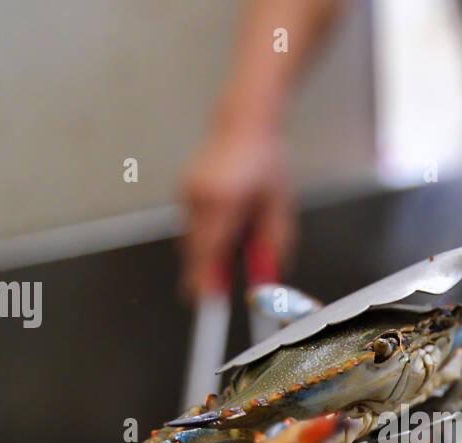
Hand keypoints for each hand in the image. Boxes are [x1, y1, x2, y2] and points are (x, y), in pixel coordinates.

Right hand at [181, 122, 294, 298]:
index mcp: (224, 200)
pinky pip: (190, 227)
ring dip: (210, 251)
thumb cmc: (266, 160)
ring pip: (191, 242)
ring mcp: (186, 193)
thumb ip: (272, 246)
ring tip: (237, 231)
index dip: (205, 281)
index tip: (206, 302)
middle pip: (194, 252)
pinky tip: (226, 220)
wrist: (243, 122)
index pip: (209, 252)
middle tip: (222, 287)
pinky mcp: (182, 193)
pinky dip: (206, 234)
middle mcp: (199, 197)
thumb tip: (266, 279)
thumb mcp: (279, 207)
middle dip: (208, 272)